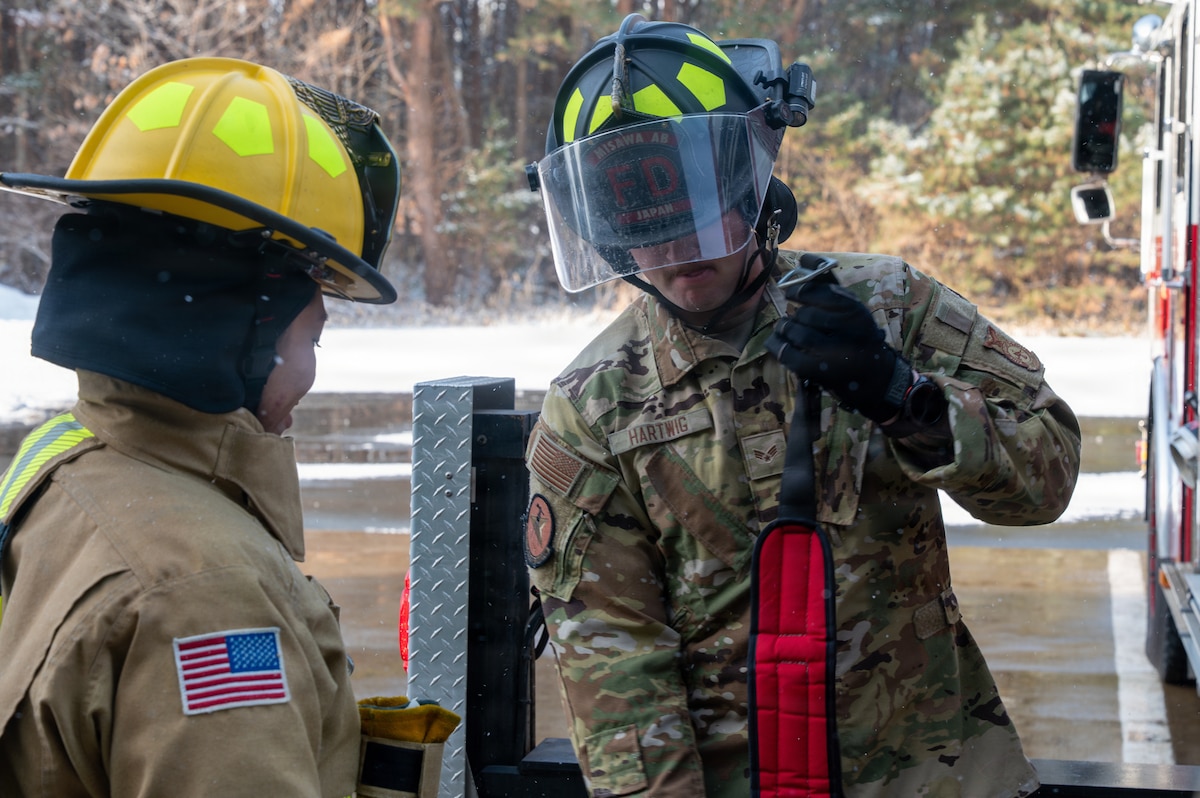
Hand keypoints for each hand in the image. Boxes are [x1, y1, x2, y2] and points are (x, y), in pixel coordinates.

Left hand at [767, 279, 911, 422]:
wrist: (874, 377)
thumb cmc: (858, 335)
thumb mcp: (852, 306)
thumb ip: (828, 283)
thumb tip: (803, 260)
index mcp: (856, 312)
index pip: (819, 292)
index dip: (800, 290)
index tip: (793, 293)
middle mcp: (846, 332)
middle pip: (805, 314)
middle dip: (796, 314)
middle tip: (795, 318)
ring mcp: (830, 354)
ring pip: (794, 331)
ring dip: (785, 328)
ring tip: (788, 329)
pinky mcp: (815, 371)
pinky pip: (785, 352)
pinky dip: (777, 344)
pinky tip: (780, 341)